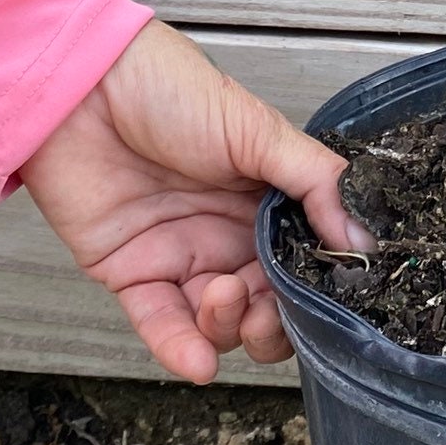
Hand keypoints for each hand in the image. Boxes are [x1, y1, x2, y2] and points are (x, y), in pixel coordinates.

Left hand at [18, 20, 359, 382]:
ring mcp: (180, 256)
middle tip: (269, 309)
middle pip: (267, 306)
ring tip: (223, 295)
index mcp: (265, 200)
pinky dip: (181, 350)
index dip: (315, 289)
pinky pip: (160, 326)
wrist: (83, 86)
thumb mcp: (259, 129)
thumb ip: (315, 185)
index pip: (303, 264)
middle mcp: (227, 234)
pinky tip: (197, 359)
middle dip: (275, 322)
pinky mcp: (131, 273)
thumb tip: (362, 241)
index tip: (326, 297)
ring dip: (229, 327)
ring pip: (219, 324)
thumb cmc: (167, 88)